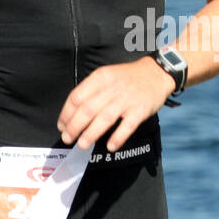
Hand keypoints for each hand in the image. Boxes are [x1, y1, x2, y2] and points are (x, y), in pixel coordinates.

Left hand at [57, 58, 175, 152]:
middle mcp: (112, 88)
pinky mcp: (140, 110)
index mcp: (101, 78)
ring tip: (82, 144)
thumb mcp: (107, 75)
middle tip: (67, 138)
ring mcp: (127, 99)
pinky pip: (127, 126)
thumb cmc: (128, 78)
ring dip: (91, 134)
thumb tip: (72, 114)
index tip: (62, 125)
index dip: (66, 114)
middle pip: (87, 109)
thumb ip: (91, 91)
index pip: (77, 97)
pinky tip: (110, 146)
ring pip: (104, 119)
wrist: (157, 73)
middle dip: (74, 127)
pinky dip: (117, 138)